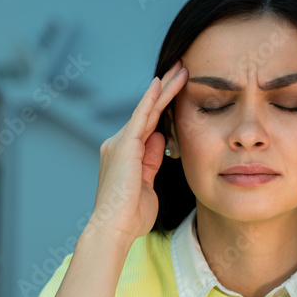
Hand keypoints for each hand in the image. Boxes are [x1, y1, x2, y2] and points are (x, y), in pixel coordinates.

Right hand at [91, 59, 187, 242]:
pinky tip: (162, 83)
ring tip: (181, 68)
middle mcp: (119, 144)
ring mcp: (120, 143)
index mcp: (126, 155)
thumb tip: (160, 139)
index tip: (180, 91)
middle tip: (182, 68)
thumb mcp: (148, 185)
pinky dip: (151, 99)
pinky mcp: (125, 145)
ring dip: (165, 88)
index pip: (150, 125)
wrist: (114, 228)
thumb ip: (152, 161)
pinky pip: (141, 116)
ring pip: (147, 109)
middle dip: (166, 90)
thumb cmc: (131, 216)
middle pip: (148, 112)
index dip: (164, 107)